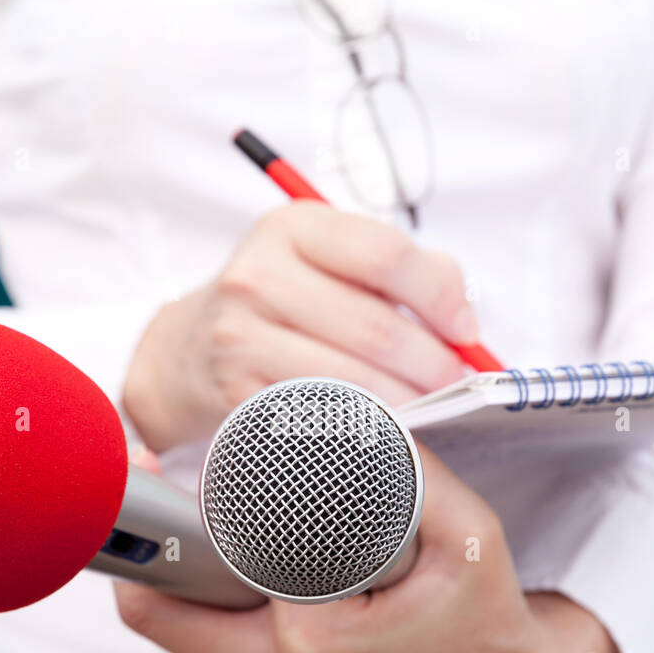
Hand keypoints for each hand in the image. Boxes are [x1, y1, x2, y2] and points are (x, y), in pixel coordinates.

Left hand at [113, 447, 617, 652]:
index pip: (192, 578)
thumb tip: (347, 416)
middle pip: (161, 611)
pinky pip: (220, 639)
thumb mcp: (466, 533)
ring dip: (187, 569)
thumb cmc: (487, 617)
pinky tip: (244, 549)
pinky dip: (219, 594)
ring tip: (203, 505)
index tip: (149, 464)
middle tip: (158, 478)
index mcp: (307, 647)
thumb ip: (405, 471)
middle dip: (155, 544)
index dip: (161, 519)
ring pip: (187, 626)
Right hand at [122, 202, 476, 451]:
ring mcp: (241, 336)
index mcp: (292, 227)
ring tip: (428, 407)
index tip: (466, 330)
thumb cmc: (281, 302)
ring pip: (352, 379)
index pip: (385, 254)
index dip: (439, 296)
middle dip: (432, 364)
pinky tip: (383, 425)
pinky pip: (321, 415)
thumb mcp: (329, 261)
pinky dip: (363, 425)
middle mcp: (258, 274)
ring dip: (406, 402)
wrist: (187, 351)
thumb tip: (464, 316)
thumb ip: (405, 271)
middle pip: (375, 326)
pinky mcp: (237, 392)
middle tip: (455, 383)